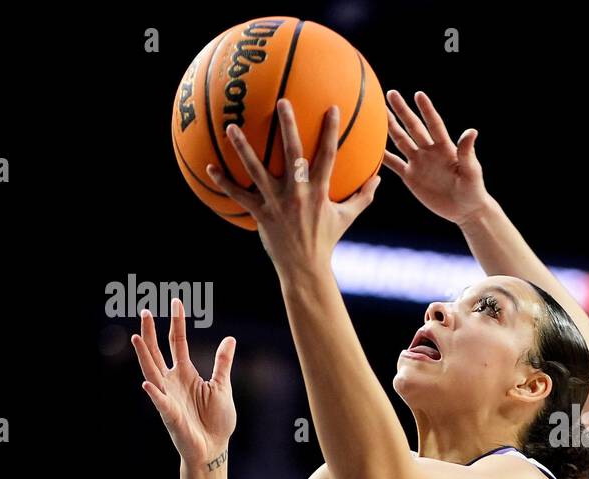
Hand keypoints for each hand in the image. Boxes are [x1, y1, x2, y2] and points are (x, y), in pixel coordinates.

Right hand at [131, 298, 236, 466]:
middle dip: (151, 333)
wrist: (214, 447)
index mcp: (186, 374)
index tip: (175, 302)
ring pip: (152, 371)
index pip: (178, 343)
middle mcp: (173, 382)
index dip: (176, 323)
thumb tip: (230, 338)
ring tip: (136, 337)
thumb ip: (223, 363)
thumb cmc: (216, 420)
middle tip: (145, 311)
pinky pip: (160, 402)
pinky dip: (154, 393)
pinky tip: (147, 382)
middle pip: (157, 352)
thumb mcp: (222, 386)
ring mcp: (168, 397)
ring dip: (144, 355)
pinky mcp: (170, 415)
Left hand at [206, 99, 380, 272]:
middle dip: (288, 125)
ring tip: (231, 127)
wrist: (306, 267)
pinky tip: (210, 167)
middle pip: (292, 152)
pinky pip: (239, 195)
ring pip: (257, 169)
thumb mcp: (347, 217)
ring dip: (243, 148)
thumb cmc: (326, 240)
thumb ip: (363, 196)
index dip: (330, 131)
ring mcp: (276, 202)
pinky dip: (224, 182)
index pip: (328, 155)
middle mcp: (297, 192)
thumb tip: (379, 179)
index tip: (332, 108)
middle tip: (282, 101)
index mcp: (319, 191)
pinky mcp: (260, 213)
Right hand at [380, 90, 490, 225]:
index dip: (426, 110)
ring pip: (400, 141)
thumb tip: (472, 131)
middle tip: (390, 93)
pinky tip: (370, 147)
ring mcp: (418, 163)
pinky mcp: (411, 177)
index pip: (434, 124)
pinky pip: (393, 164)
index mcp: (445, 148)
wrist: (465, 210)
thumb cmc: (473, 190)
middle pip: (412, 127)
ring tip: (376, 113)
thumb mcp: (472, 171)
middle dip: (402, 111)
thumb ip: (467, 152)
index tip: (418, 94)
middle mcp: (429, 151)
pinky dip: (382, 156)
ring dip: (389, 127)